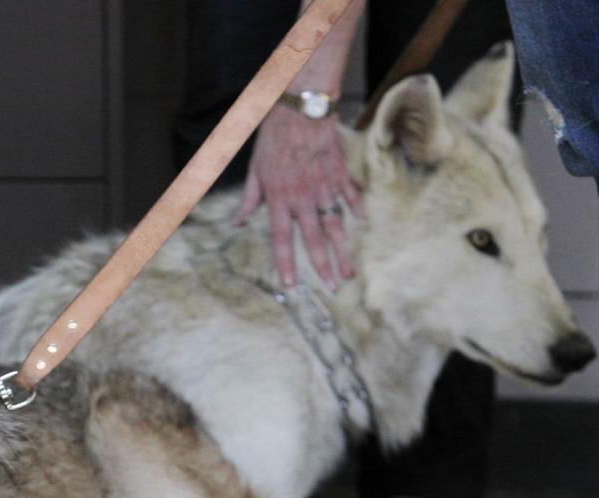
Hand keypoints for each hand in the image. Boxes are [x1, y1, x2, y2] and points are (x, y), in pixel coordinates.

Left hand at [238, 106, 360, 289]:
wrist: (301, 107)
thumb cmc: (273, 137)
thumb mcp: (254, 168)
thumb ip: (249, 199)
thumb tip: (237, 224)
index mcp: (279, 198)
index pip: (281, 238)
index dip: (286, 263)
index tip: (292, 284)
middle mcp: (302, 198)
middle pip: (313, 239)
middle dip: (323, 266)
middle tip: (333, 288)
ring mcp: (324, 187)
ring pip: (335, 225)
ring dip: (343, 250)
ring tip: (348, 271)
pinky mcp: (340, 174)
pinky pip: (349, 197)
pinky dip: (356, 211)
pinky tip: (361, 226)